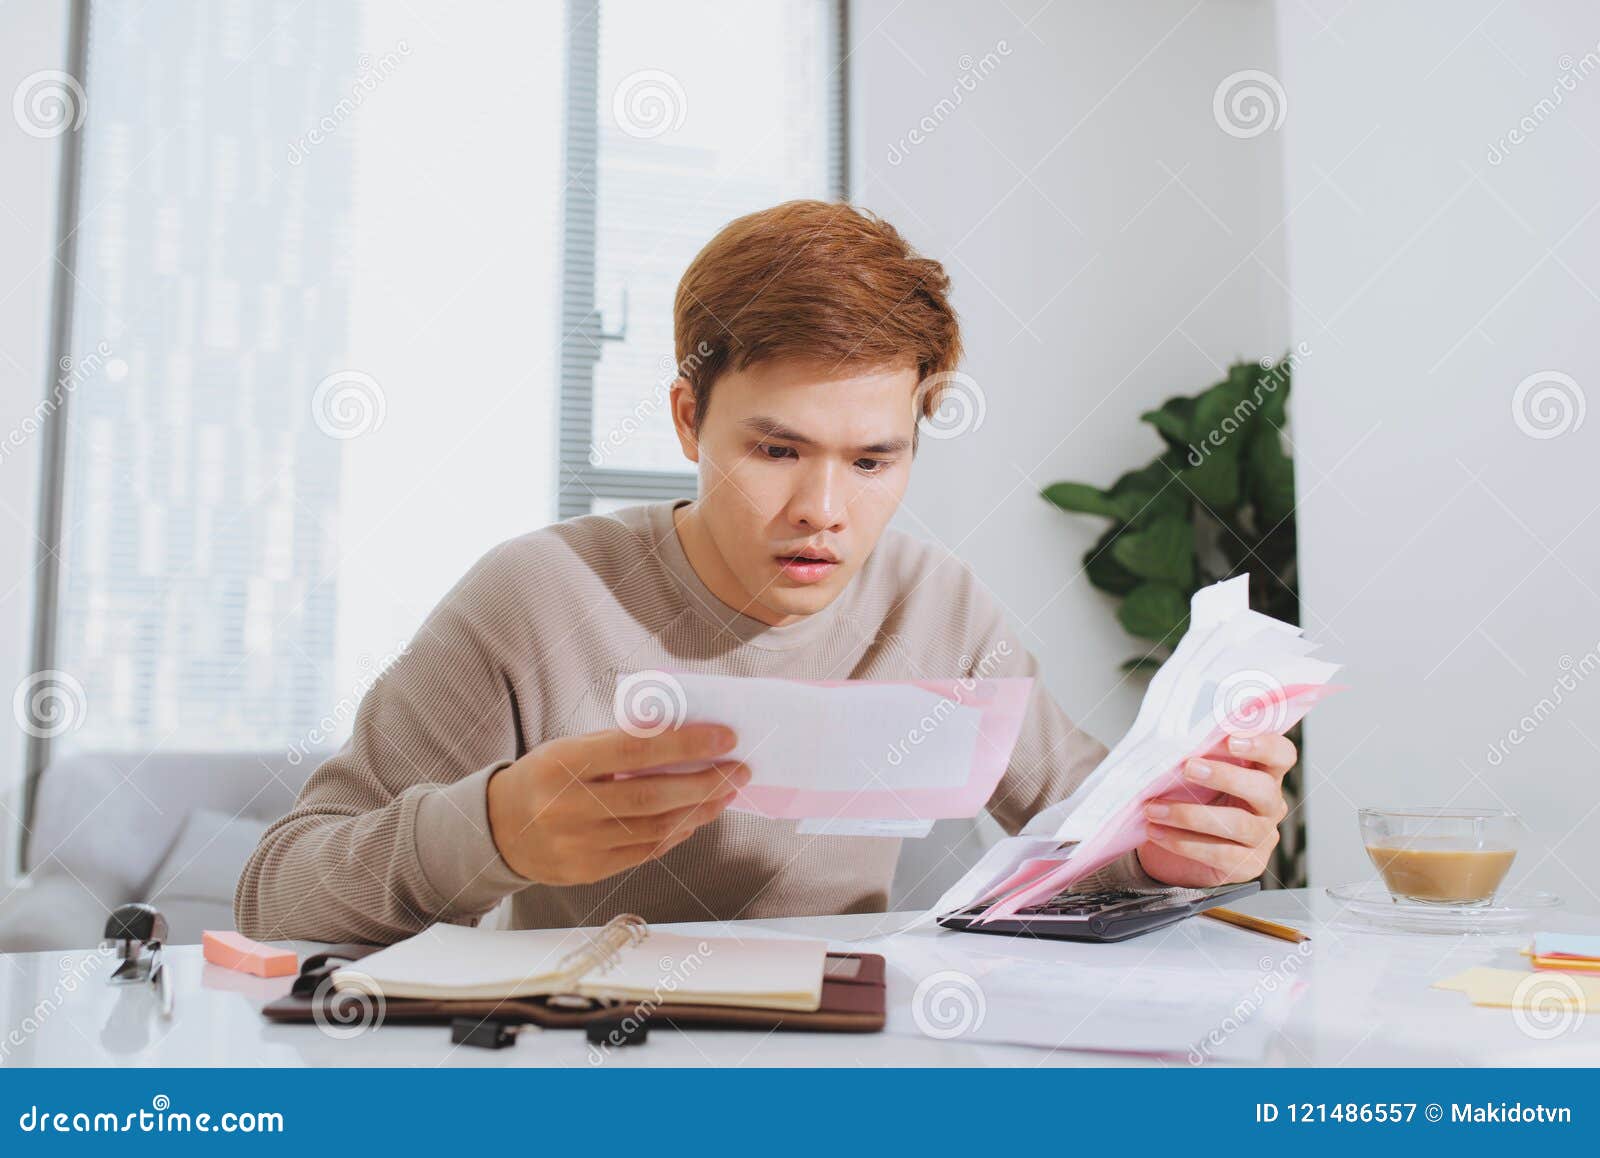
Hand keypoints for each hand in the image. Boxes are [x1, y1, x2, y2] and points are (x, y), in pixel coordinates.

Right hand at [485, 723, 748, 885]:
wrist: (498, 828)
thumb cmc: (545, 776)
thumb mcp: (571, 749)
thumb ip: (620, 746)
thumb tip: (685, 741)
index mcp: (563, 764)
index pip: (635, 750)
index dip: (686, 744)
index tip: (726, 737)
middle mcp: (568, 808)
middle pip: (652, 797)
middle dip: (704, 783)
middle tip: (739, 770)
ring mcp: (577, 846)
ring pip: (654, 829)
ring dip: (699, 810)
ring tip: (725, 792)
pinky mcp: (587, 872)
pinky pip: (644, 853)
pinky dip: (676, 834)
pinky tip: (695, 817)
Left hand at [1134, 732, 1296, 887]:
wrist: (1175, 848)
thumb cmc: (1189, 801)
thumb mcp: (1193, 777)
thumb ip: (1195, 760)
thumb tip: (1168, 747)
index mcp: (1264, 774)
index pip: (1282, 755)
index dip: (1264, 745)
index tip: (1231, 739)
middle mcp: (1270, 805)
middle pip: (1263, 789)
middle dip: (1226, 776)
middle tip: (1188, 768)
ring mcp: (1263, 837)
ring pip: (1238, 824)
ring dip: (1190, 815)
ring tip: (1154, 809)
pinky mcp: (1248, 865)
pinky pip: (1220, 853)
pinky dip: (1183, 842)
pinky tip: (1158, 833)